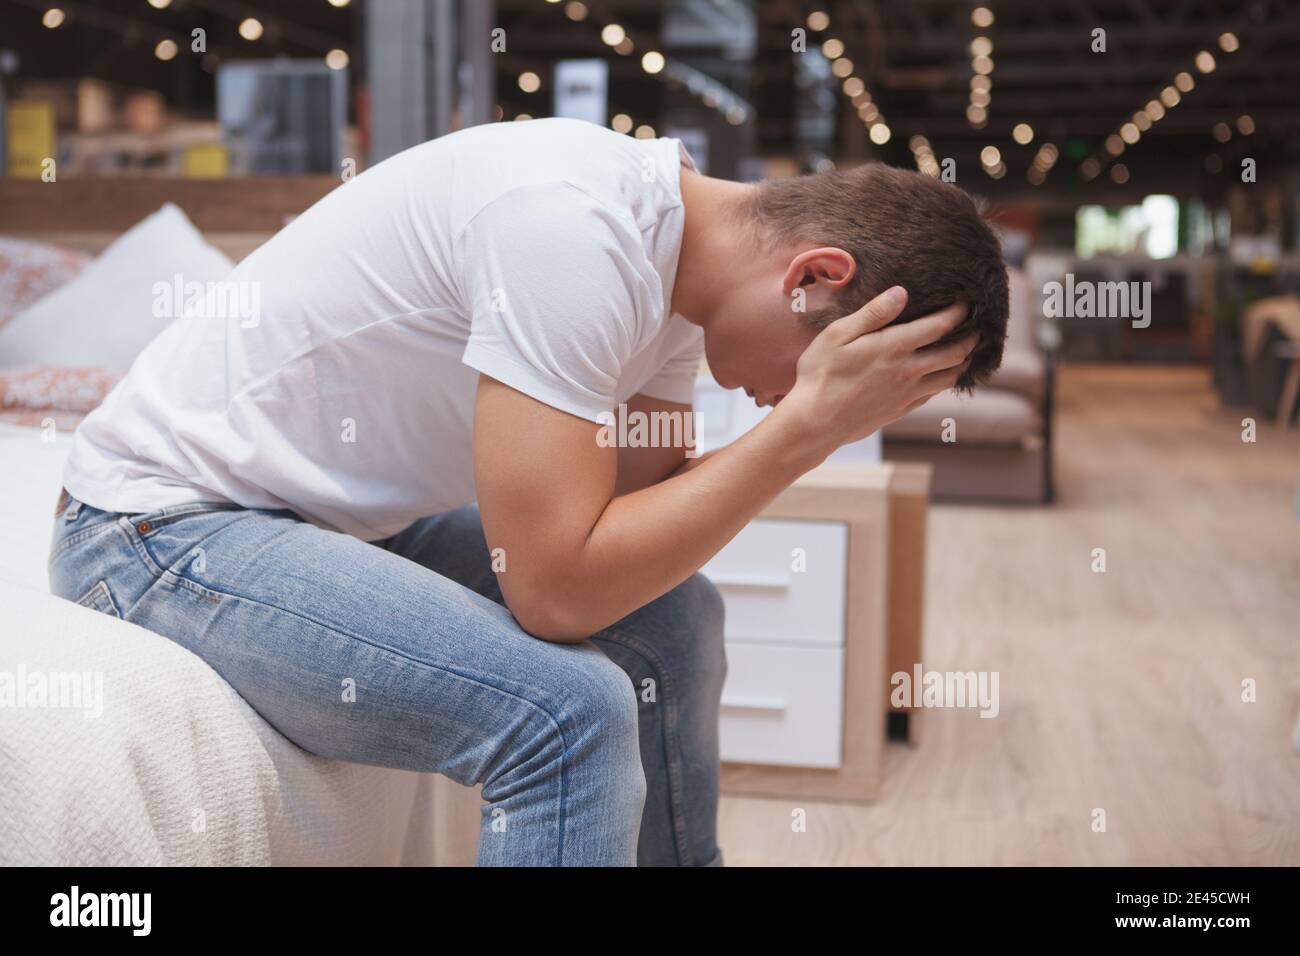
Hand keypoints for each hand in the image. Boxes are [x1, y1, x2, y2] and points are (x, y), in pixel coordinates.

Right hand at [775, 286, 974, 454]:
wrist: (815, 423)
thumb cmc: (820, 375)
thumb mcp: (837, 336)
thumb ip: (872, 314)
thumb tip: (901, 292)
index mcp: (894, 347)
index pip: (940, 326)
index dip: (958, 312)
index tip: (966, 302)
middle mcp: (908, 371)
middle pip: (955, 353)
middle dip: (971, 338)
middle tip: (977, 326)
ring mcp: (907, 393)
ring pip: (950, 377)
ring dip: (963, 362)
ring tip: (967, 350)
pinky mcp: (901, 410)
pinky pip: (934, 393)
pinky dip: (945, 381)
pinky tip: (941, 375)